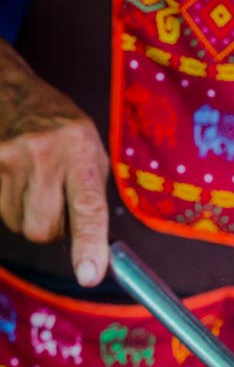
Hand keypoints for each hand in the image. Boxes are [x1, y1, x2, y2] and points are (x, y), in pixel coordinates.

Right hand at [0, 42, 109, 285]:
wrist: (8, 90)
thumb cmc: (61, 131)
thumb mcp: (91, 154)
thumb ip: (91, 200)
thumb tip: (92, 255)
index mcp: (80, 152)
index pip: (87, 208)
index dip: (89, 245)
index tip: (90, 276)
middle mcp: (43, 154)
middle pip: (43, 230)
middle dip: (51, 227)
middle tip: (53, 199)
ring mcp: (7, 157)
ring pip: (18, 224)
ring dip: (27, 215)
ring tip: (32, 183)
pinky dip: (8, 204)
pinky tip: (14, 179)